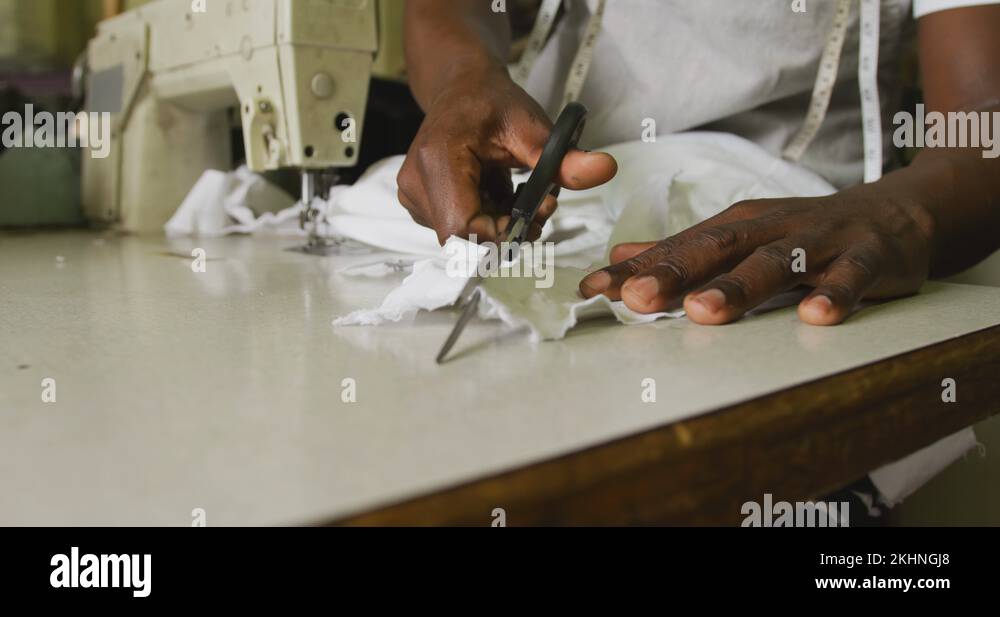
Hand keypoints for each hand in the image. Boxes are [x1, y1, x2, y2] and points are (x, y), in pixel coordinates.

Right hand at [397, 65, 617, 244]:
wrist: (462, 87)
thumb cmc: (490, 102)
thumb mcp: (533, 126)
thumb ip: (564, 158)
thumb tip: (605, 169)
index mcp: (437, 160)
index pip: (463, 228)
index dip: (501, 235)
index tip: (535, 215)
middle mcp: (417, 183)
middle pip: (465, 236)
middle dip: (508, 229)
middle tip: (540, 203)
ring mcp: (414, 196)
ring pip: (464, 236)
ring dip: (500, 224)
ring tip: (520, 193)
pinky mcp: (421, 203)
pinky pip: (459, 227)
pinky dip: (488, 218)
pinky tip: (500, 193)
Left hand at [579, 190, 933, 324]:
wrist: (893, 212)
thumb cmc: (803, 232)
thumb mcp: (739, 235)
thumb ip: (682, 250)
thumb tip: (619, 258)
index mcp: (735, 228)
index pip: (677, 248)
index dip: (634, 270)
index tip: (591, 290)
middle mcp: (770, 230)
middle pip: (717, 249)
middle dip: (673, 272)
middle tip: (636, 297)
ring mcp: (818, 242)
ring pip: (776, 263)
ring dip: (739, 287)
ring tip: (703, 312)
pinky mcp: (865, 258)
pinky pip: (849, 276)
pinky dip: (833, 294)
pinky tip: (814, 316)